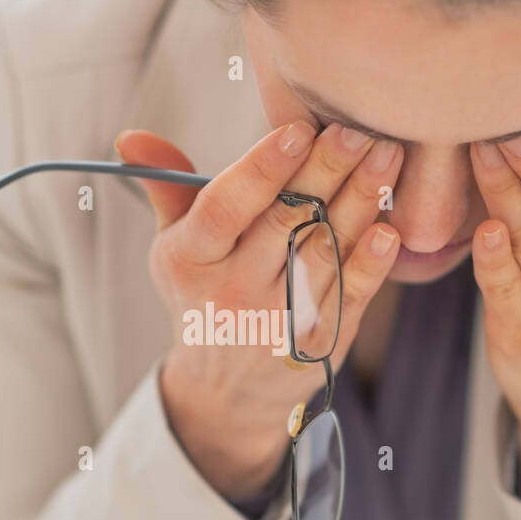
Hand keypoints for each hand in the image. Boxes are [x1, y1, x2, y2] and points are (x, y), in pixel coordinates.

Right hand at [115, 121, 403, 498]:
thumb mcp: (176, 246)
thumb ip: (167, 186)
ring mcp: (277, 322)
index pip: (224, 208)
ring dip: (360, 202)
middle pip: (283, 223)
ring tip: (387, 157)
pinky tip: (388, 229)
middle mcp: (231, 293)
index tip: (297, 128)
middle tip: (357, 130)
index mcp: (189, 260)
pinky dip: (370, 264)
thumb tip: (131, 137)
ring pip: (323, 252)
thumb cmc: (205, 294)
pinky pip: (349, 297)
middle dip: (324, 171)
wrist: (226, 391)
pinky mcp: (318, 344)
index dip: (262, 168)